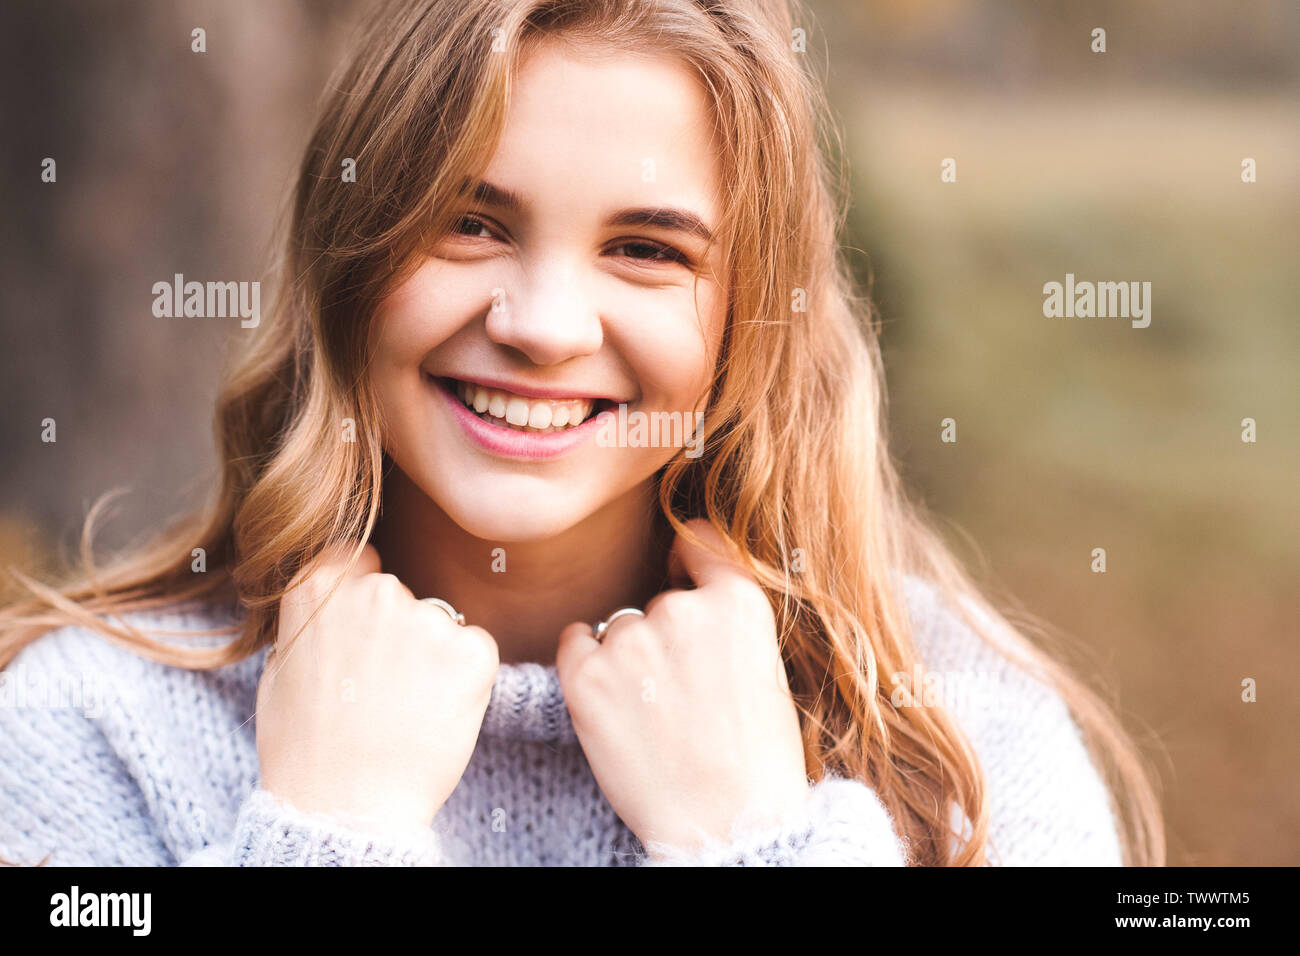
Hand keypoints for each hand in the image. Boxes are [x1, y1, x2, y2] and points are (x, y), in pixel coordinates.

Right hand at [255, 543, 498, 835]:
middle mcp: (376, 590)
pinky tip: (435, 714)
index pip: (355, 558)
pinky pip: (476, 651)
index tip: (361, 632)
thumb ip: (310, 618)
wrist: (344, 808)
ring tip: (404, 708)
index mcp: (319, 586)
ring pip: (440, 624)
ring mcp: (427, 618)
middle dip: (397, 630)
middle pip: (400, 593)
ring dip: (432, 656)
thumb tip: (332, 597)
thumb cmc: (305, 749)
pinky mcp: (473, 651)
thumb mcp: (281, 668)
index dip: (359, 596)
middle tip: (380, 689)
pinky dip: (466, 679)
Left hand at [556, 519, 809, 855]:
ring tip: (652, 715)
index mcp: (739, 600)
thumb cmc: (756, 760)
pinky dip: (586, 663)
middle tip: (679, 695)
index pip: (699, 541)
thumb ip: (727, 623)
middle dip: (664, 637)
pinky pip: (575, 641)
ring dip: (627, 658)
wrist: (727, 825)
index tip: (680, 578)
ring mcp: (631, 640)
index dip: (686, 561)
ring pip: (619, 628)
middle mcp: (682, 607)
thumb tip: (688, 593)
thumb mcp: (765, 669)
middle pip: (658, 602)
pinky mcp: (586, 675)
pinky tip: (608, 698)